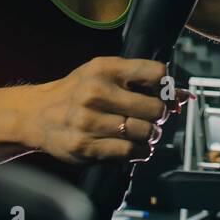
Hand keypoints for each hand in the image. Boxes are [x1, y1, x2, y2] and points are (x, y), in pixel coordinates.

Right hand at [24, 57, 169, 164]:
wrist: (36, 115)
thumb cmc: (78, 92)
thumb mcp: (104, 74)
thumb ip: (141, 81)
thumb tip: (182, 97)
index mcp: (104, 68)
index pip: (156, 72)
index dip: (166, 86)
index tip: (162, 94)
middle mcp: (96, 93)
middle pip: (155, 107)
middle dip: (160, 115)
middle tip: (154, 117)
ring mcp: (89, 121)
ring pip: (145, 132)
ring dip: (151, 135)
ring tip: (146, 133)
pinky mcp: (86, 147)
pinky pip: (130, 151)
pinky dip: (141, 151)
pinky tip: (137, 147)